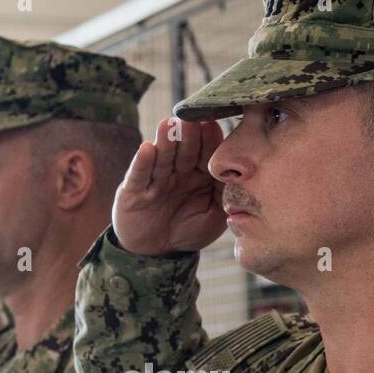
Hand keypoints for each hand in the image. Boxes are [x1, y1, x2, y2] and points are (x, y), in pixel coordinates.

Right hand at [113, 117, 225, 255]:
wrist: (156, 252)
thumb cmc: (188, 231)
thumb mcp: (213, 217)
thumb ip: (224, 195)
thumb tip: (239, 174)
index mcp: (199, 175)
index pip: (206, 154)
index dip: (209, 141)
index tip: (213, 125)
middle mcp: (177, 172)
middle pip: (184, 151)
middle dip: (188, 136)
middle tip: (191, 120)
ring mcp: (155, 179)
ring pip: (162, 158)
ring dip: (165, 142)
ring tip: (168, 125)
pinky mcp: (133, 190)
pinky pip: (139, 175)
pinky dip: (142, 163)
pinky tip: (146, 148)